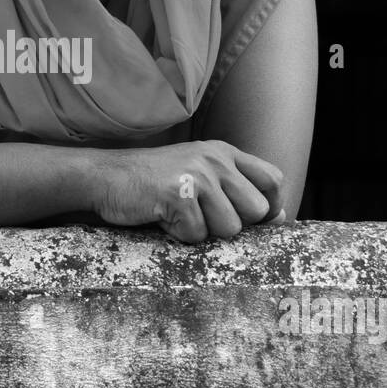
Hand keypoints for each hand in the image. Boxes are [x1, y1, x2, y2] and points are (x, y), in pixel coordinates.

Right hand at [88, 139, 284, 242]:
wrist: (106, 177)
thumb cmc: (154, 183)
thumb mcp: (200, 175)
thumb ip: (237, 190)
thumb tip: (280, 215)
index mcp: (224, 152)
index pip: (273, 179)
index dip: (270, 206)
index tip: (250, 219)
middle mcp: (215, 159)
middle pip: (256, 210)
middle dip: (233, 224)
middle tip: (203, 217)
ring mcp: (197, 174)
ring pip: (229, 227)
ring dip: (203, 231)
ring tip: (179, 214)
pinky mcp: (178, 193)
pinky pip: (197, 234)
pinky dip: (178, 234)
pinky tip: (162, 216)